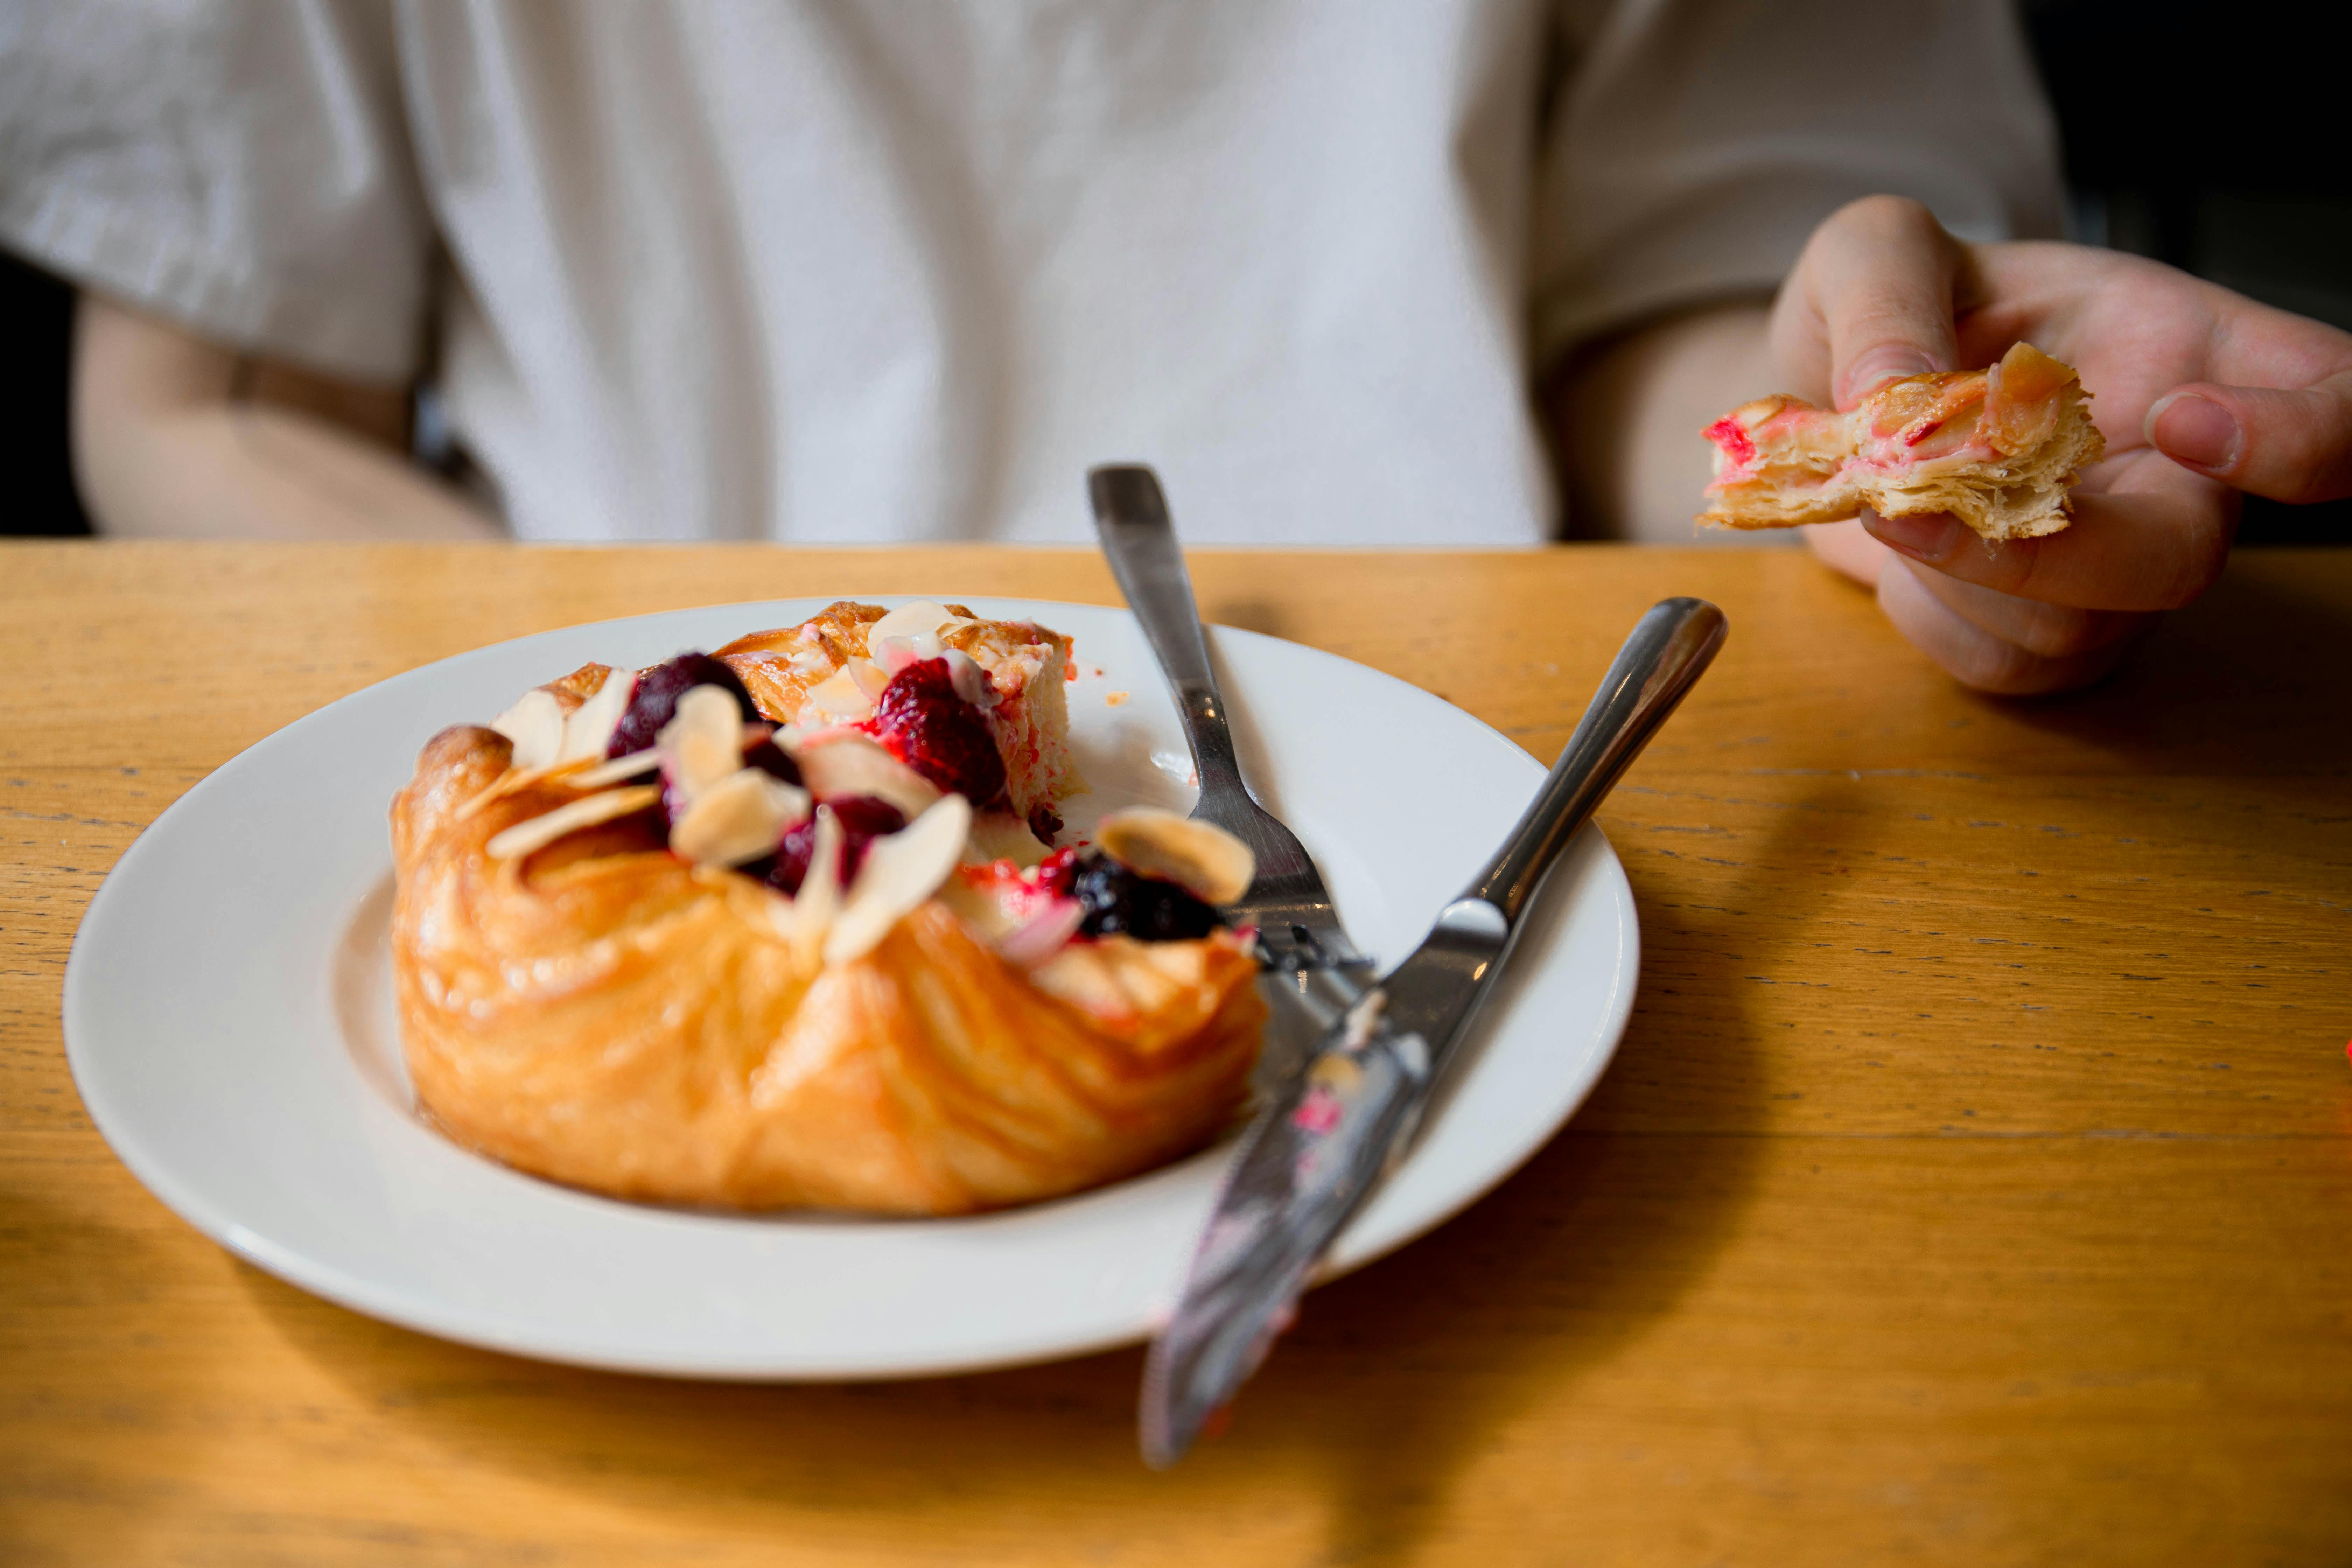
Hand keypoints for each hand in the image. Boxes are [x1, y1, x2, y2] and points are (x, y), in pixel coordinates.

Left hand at [1774, 196, 2351, 693]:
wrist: (1827, 393)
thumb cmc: (1886, 308)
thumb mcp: (1871, 251)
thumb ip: (1887, 295)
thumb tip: (1893, 396)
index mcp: (2183, 349)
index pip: (2332, 392)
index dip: (2310, 434)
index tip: (2185, 419)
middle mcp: (2178, 474)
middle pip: (2184, 559)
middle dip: (2048, 555)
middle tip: (1906, 505)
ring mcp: (2121, 567)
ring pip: (2071, 626)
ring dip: (1949, 576)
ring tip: (1883, 500)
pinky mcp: (2055, 641)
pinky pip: (2003, 663)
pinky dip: (1923, 613)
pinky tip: (1898, 555)